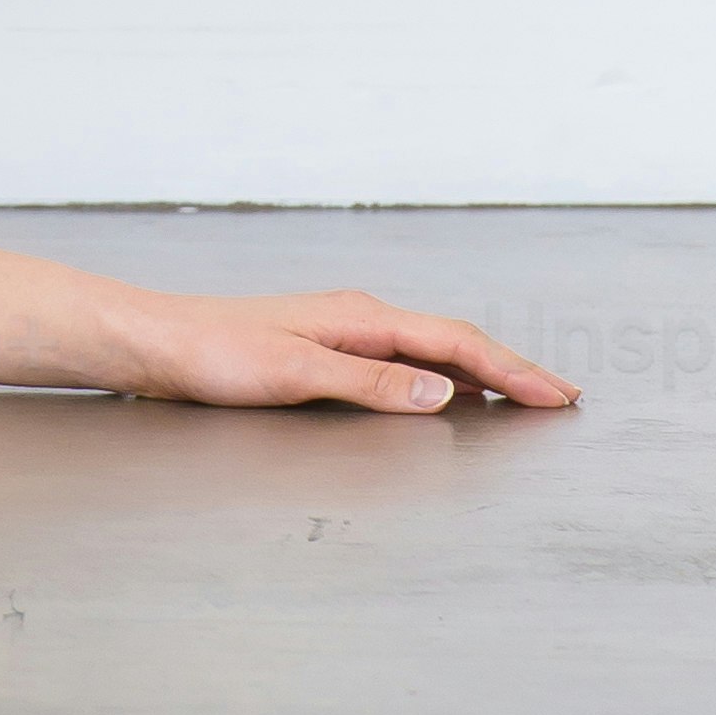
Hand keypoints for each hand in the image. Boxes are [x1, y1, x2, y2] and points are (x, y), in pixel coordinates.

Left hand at [104, 284, 578, 414]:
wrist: (154, 342)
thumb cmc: (212, 355)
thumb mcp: (294, 373)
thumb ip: (370, 382)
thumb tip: (443, 391)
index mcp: (360, 318)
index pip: (455, 344)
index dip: (511, 372)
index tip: (556, 396)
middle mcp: (357, 318)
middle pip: (454, 341)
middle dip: (511, 369)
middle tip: (560, 397)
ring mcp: (341, 332)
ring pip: (431, 348)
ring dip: (481, 371)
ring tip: (522, 394)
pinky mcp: (323, 349)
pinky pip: (403, 359)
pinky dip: (441, 374)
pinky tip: (446, 393)